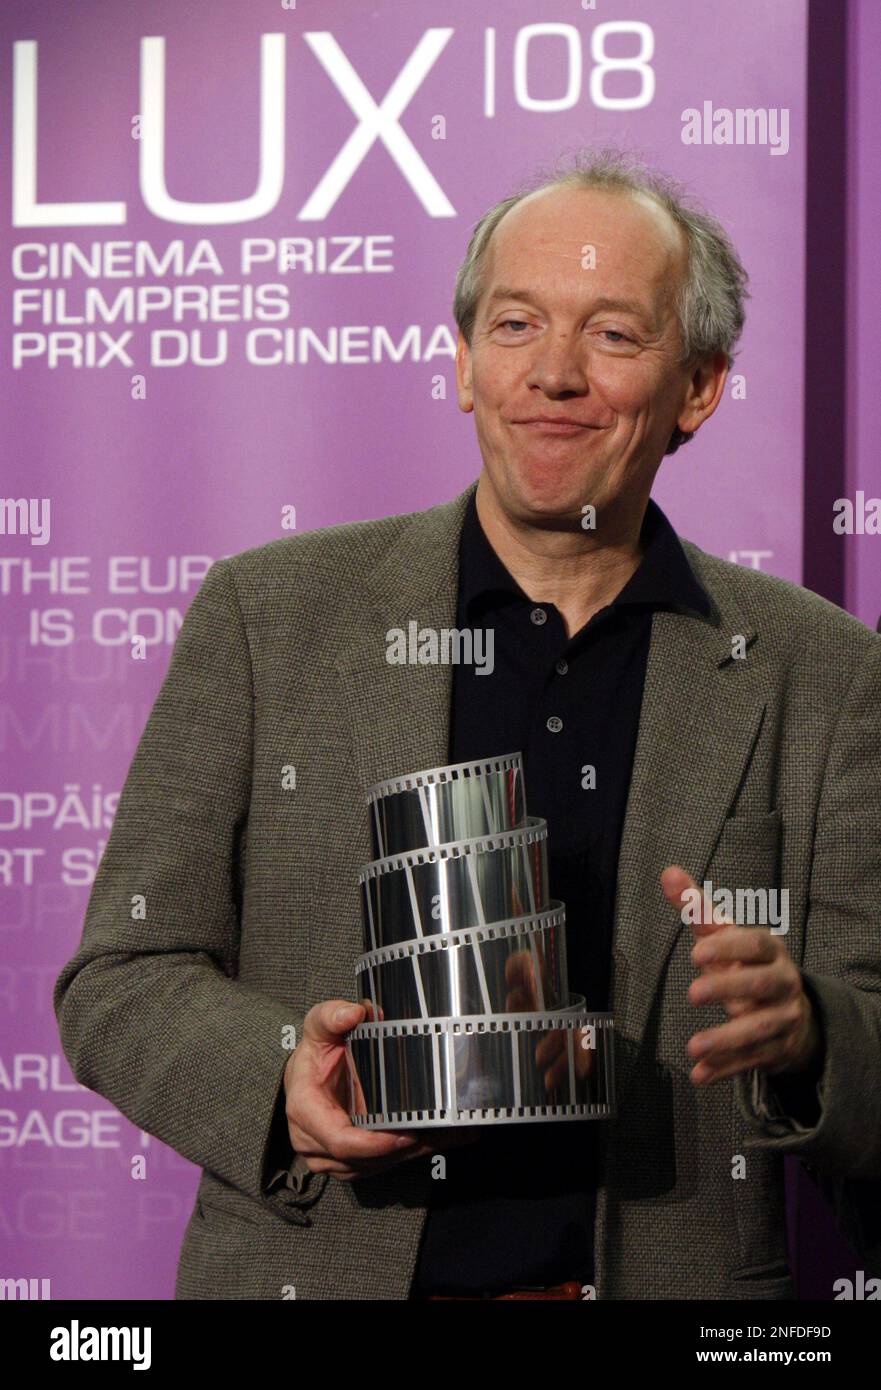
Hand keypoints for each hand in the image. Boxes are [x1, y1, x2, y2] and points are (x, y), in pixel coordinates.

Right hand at [284, 999, 473, 1180]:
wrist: (306, 1075)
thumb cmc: (314, 1053)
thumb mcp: (319, 1026)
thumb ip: (332, 1016)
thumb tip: (353, 1013)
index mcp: (305, 1109)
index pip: (339, 1140)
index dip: (374, 1144)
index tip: (406, 1135)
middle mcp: (313, 1141)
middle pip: (363, 1159)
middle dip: (404, 1149)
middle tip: (441, 1132)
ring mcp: (330, 1157)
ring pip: (375, 1167)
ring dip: (412, 1154)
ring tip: (448, 1134)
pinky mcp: (348, 1162)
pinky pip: (380, 1165)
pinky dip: (409, 1154)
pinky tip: (439, 1139)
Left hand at [660, 865, 820, 1086]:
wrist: (791, 1011)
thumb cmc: (747, 964)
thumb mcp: (725, 937)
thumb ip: (697, 908)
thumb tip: (668, 873)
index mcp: (771, 951)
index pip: (755, 944)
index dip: (729, 947)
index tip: (696, 952)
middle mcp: (783, 984)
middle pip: (761, 986)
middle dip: (729, 989)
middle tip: (692, 993)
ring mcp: (783, 1019)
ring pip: (759, 1030)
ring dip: (726, 1040)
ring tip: (693, 1047)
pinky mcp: (777, 1050)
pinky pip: (752, 1062)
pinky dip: (726, 1070)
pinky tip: (700, 1075)